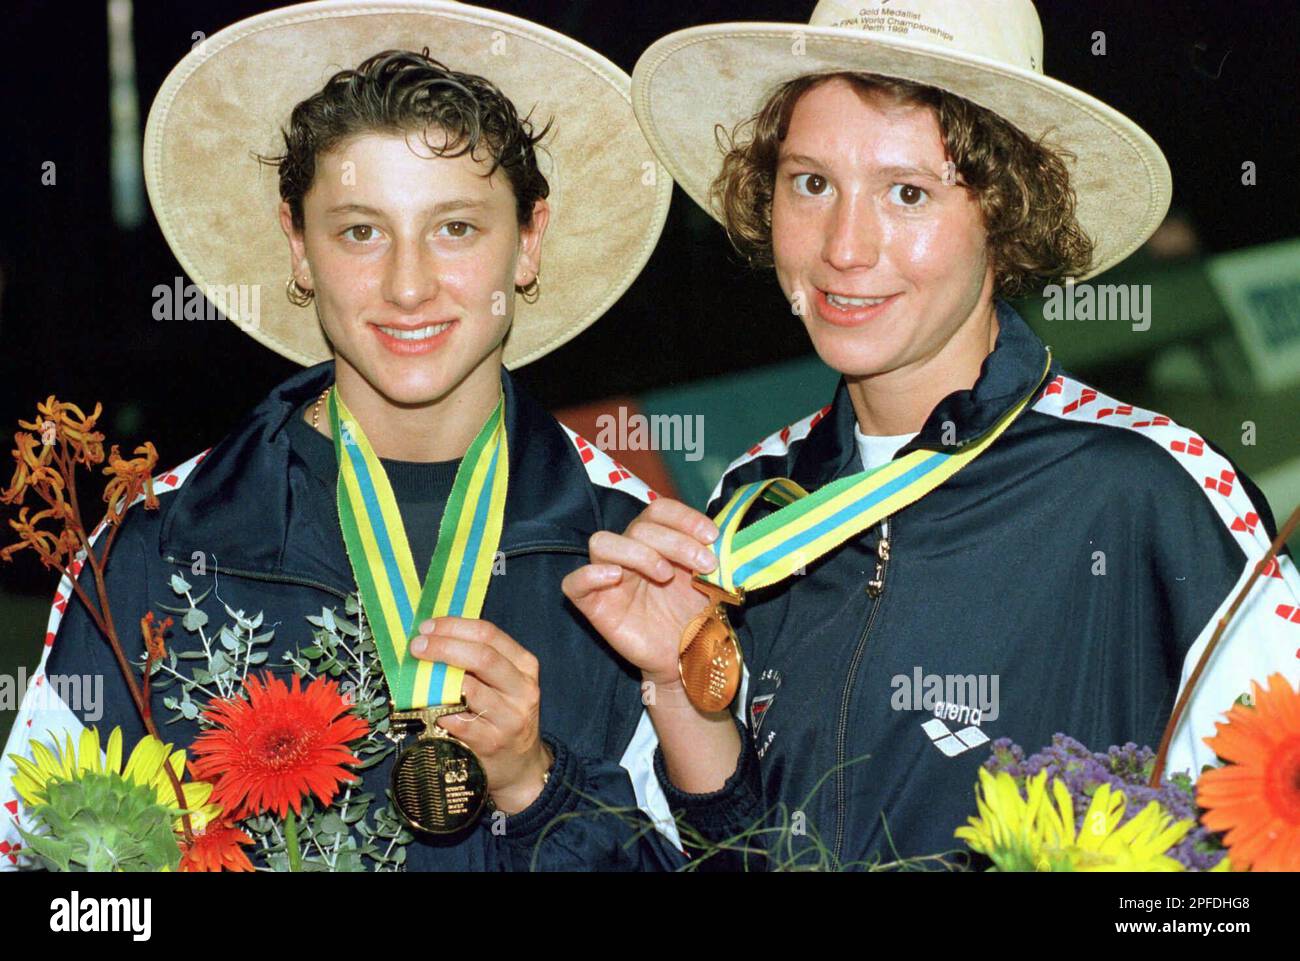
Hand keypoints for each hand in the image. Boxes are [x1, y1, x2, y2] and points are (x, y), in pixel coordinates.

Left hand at [408, 617, 552, 814]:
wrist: (521, 765)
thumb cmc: (505, 715)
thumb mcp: (505, 683)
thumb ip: (479, 660)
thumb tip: (434, 636)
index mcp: (524, 666)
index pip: (489, 634)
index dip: (454, 627)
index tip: (428, 626)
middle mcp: (522, 689)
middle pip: (482, 657)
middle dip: (443, 646)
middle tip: (417, 646)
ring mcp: (509, 717)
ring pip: (469, 689)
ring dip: (436, 679)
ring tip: (416, 674)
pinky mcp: (491, 742)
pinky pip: (457, 720)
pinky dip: (437, 710)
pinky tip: (426, 705)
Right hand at [561, 498, 720, 690]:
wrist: (688, 655)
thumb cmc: (694, 614)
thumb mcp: (710, 578)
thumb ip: (709, 553)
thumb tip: (718, 536)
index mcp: (655, 540)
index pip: (658, 510)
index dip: (685, 517)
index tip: (712, 537)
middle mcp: (629, 552)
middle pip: (639, 527)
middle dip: (677, 542)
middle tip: (706, 566)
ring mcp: (608, 577)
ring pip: (602, 542)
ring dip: (639, 553)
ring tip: (666, 575)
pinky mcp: (594, 606)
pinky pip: (573, 584)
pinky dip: (589, 575)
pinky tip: (616, 577)